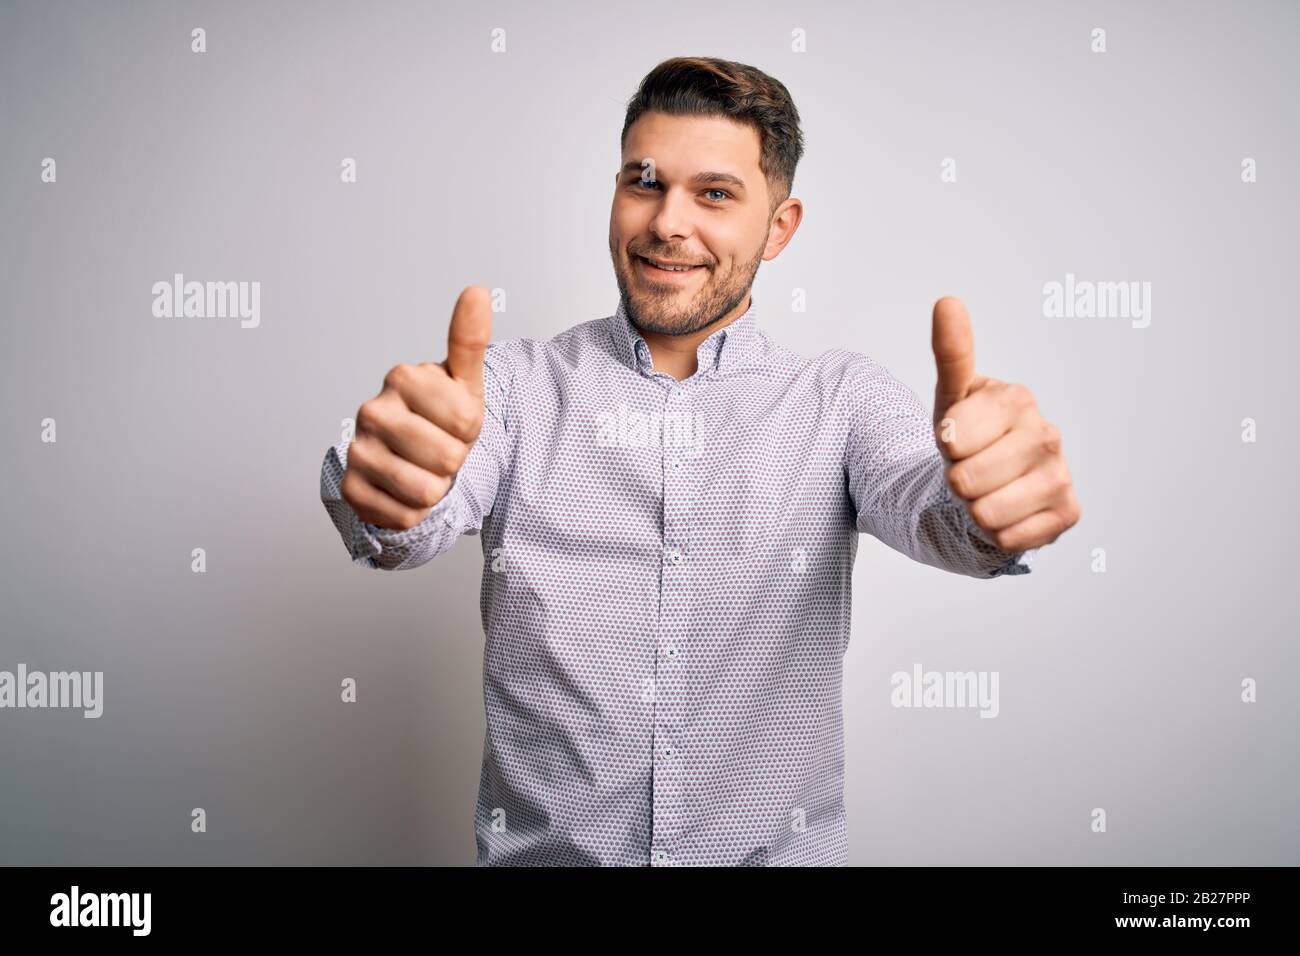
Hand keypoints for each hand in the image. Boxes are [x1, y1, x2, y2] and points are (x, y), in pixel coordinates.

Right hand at [341, 286, 491, 530]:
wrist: (410, 461)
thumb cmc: (440, 418)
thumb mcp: (463, 382)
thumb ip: (469, 340)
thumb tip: (477, 291)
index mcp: (402, 377)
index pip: (467, 422)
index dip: (471, 431)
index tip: (455, 422)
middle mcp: (372, 411)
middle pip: (448, 458)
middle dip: (454, 461)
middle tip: (439, 448)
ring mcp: (357, 450)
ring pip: (426, 491)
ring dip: (436, 488)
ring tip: (424, 469)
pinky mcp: (351, 490)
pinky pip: (404, 516)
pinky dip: (414, 512)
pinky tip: (404, 491)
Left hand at [931, 296, 1079, 552]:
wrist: (991, 483)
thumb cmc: (968, 436)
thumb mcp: (950, 398)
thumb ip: (950, 354)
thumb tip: (948, 301)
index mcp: (1017, 398)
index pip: (952, 438)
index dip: (944, 446)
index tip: (957, 439)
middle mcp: (1047, 434)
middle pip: (965, 479)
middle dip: (956, 482)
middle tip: (970, 470)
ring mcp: (1062, 475)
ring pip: (985, 513)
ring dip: (975, 510)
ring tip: (987, 491)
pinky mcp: (1068, 513)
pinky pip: (1008, 539)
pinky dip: (997, 534)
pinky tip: (1008, 513)